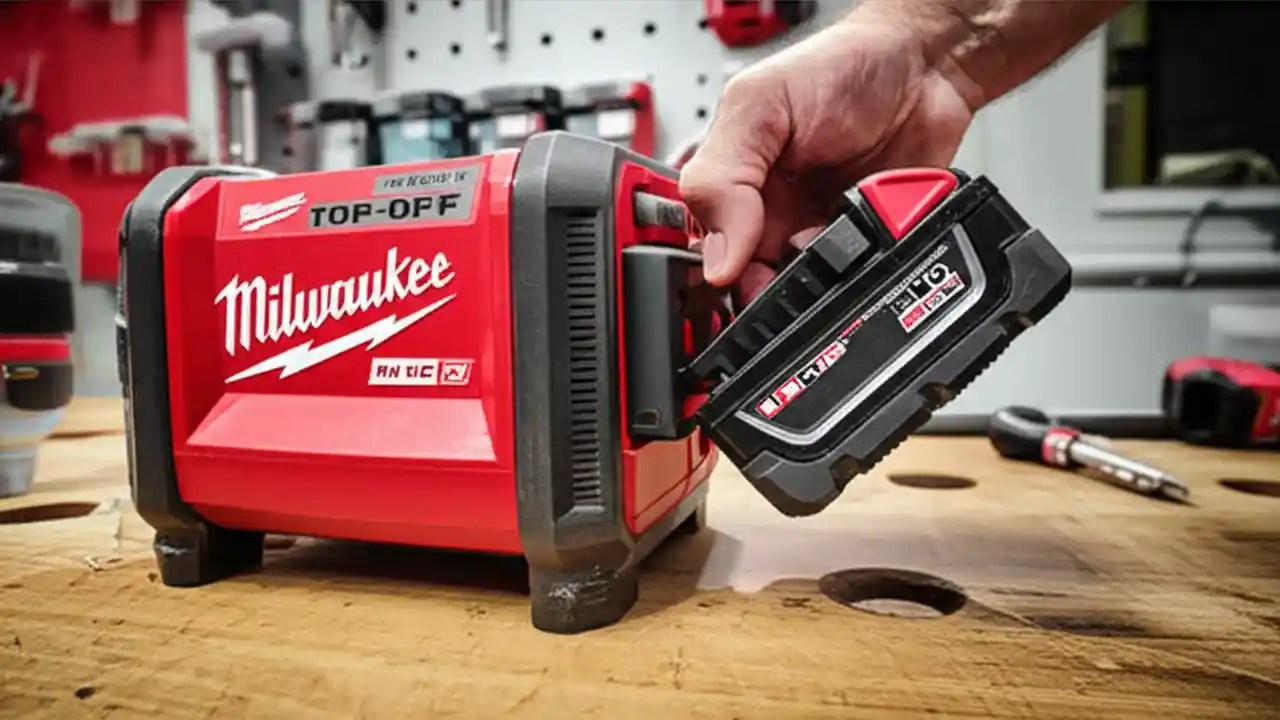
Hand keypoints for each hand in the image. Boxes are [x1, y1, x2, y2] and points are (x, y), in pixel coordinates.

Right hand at [679, 9, 977, 302]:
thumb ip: (723, 176)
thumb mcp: (759, 105)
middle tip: (793, 253)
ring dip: (824, 278)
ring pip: (811, 294)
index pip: (705, 253)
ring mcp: (821, 234)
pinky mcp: (868, 244)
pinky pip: (863, 283)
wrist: (922, 66)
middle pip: (756, 286)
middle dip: (775, 285)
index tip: (738, 272)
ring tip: (836, 234)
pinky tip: (870, 238)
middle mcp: (772, 217)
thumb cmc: (839, 68)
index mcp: (731, 187)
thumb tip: (714, 259)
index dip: (718, 273)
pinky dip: (868, 272)